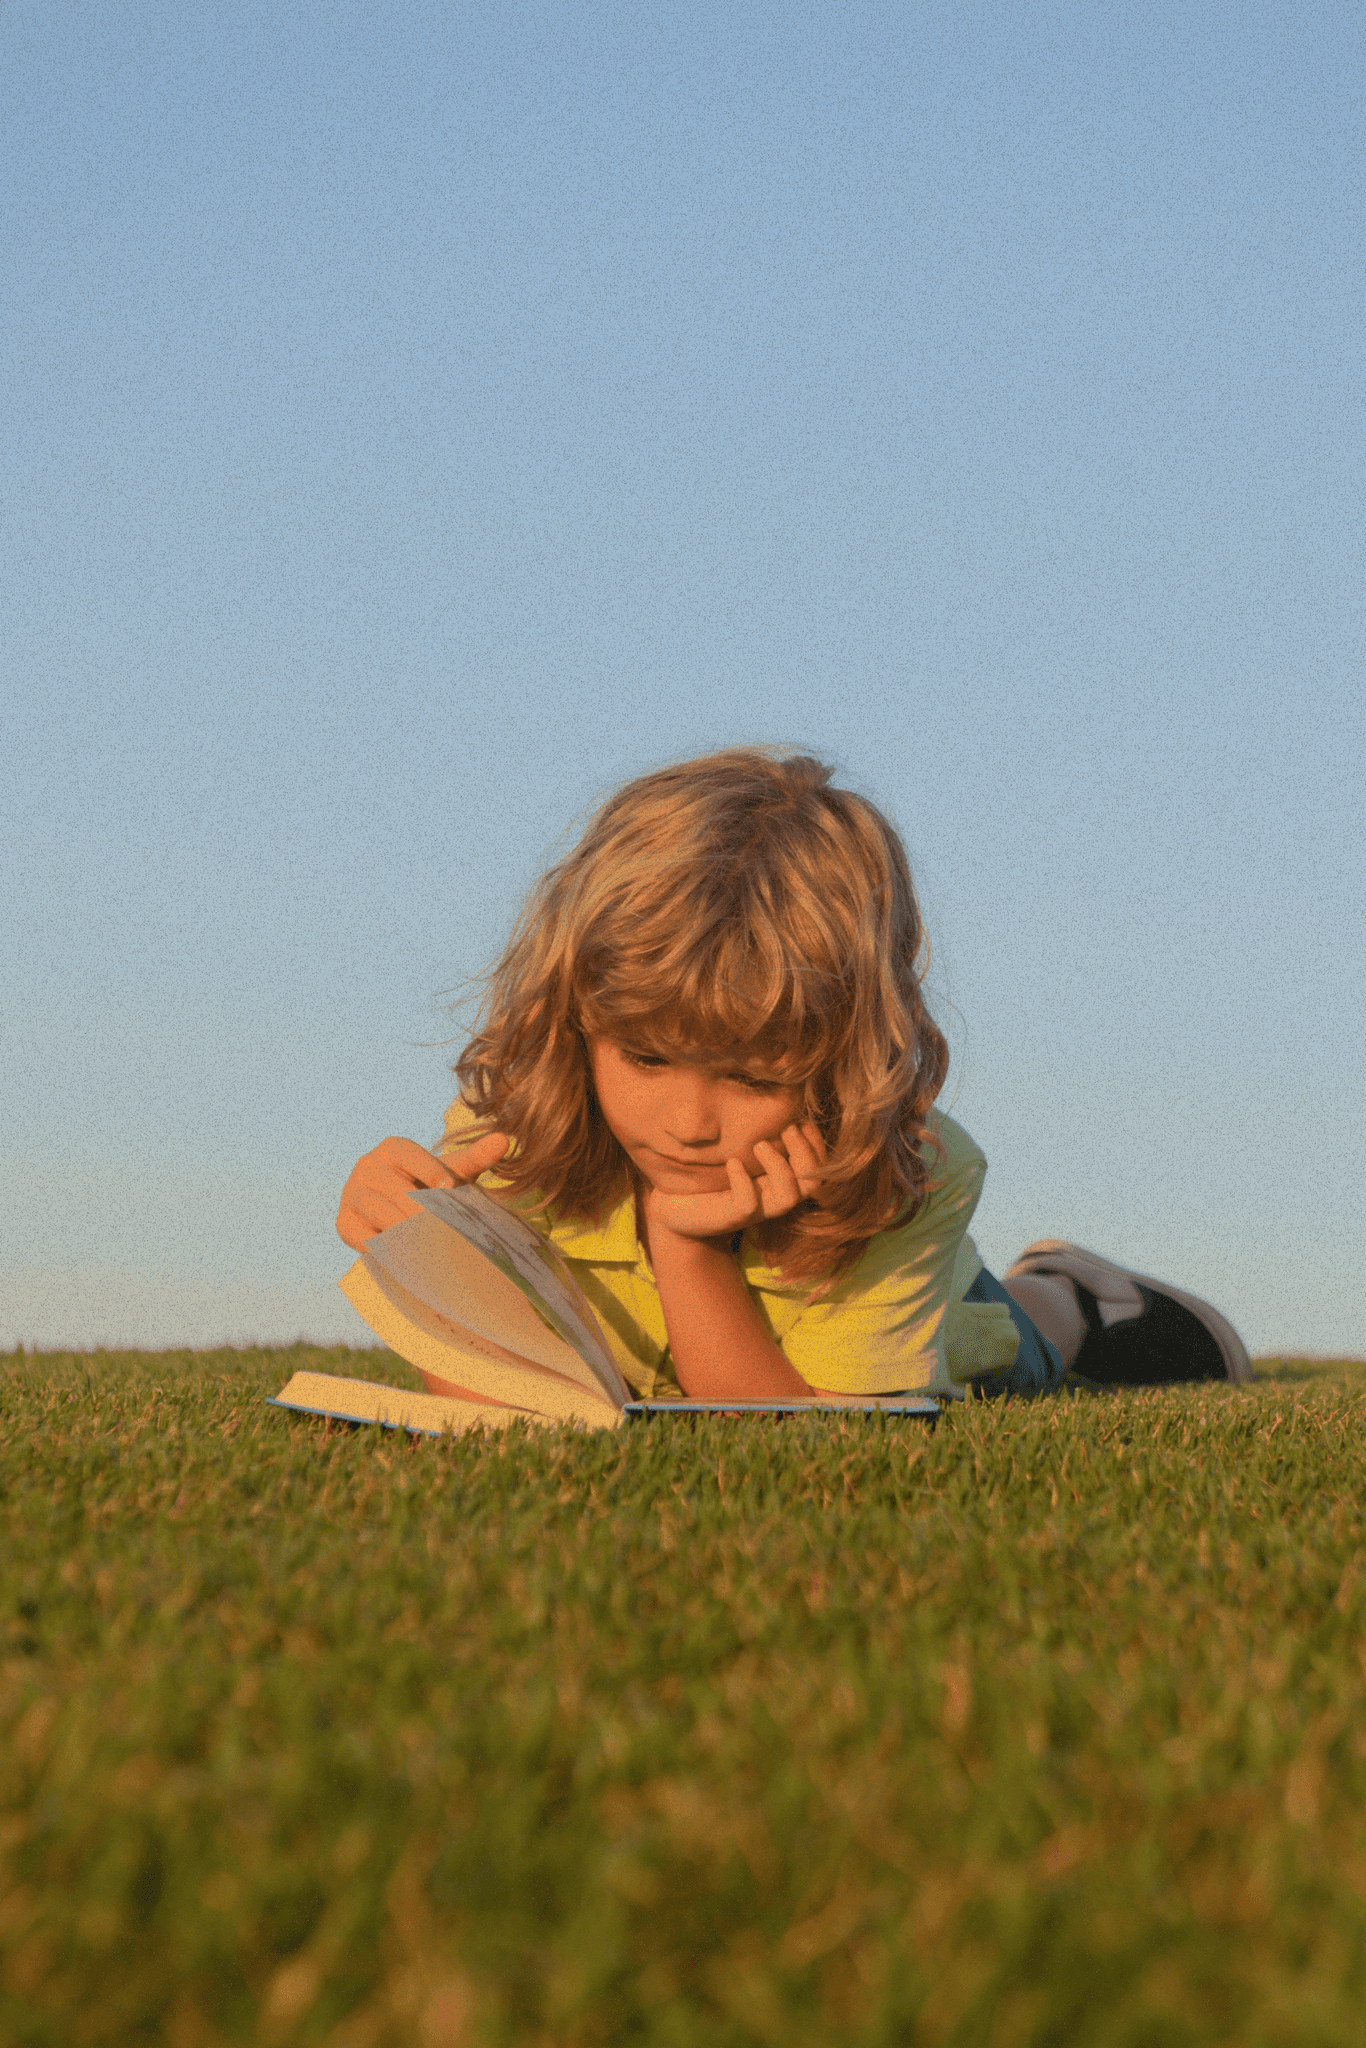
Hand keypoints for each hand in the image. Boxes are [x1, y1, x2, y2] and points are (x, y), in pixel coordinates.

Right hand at [335, 1132, 509, 1250]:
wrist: (401, 1212)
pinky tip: (404, 1255)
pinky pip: (362, 1235)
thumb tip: (504, 1141)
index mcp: (393, 1149)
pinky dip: (383, 1246)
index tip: (449, 1188)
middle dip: (420, 1207)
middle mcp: (367, 1166)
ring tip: (428, 1243)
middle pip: (393, 1187)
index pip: (408, 1154)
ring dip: (404, 1229)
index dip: (429, 1169)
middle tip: (443, 1225)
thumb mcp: (453, 1172)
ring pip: (378, 1212)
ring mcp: (352, 1194)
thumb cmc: (431, 1187)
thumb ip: (476, 1158)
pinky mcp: (344, 1222)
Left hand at [643, 1122, 826, 1247]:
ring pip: (788, 1197)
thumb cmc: (708, 1173)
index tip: (802, 1119)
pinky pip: (749, 1204)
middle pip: (813, 1182)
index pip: (818, 1167)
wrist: (675, 1209)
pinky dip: (744, 1182)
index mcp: (780, 1179)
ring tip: (759, 1144)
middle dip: (807, 1152)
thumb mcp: (736, 1148)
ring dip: (780, 1167)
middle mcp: (773, 1195)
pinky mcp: (732, 1217)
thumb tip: (768, 1094)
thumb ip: (754, 1131)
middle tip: (787, 1127)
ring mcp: (756, 1209)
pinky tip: (732, 1163)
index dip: (817, 1144)